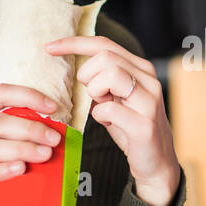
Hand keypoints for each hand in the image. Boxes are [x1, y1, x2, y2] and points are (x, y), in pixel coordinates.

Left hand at [45, 35, 180, 205]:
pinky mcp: (144, 125)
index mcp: (141, 69)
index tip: (49, 47)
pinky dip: (100, 116)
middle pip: (105, 57)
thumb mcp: (115, 97)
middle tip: (94, 95)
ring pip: (111, 75)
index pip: (105, 44)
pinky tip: (109, 123)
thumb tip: (74, 65)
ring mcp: (149, 101)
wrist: (155, 162)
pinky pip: (108, 109)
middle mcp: (149, 80)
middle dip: (88, 75)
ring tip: (104, 106)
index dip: (74, 43)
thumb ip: (101, 79)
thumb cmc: (130, 128)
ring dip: (96, 92)